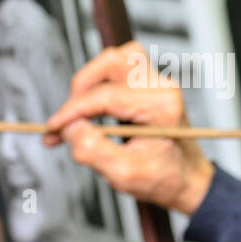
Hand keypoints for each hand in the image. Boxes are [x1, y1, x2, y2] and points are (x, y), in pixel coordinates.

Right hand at [43, 41, 214, 214]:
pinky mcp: (149, 86)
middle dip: (81, 88)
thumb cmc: (164, 179)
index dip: (73, 111)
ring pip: (115, 61)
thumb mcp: (124, 174)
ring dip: (90, 82)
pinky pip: (117, 73)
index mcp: (161, 105)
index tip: (52, 127)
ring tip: (77, 113)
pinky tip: (88, 114)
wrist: (188, 181)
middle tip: (66, 118)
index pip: (107, 95)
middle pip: (112, 62)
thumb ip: (93, 150)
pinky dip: (97, 89)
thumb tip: (69, 127)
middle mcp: (161, 87)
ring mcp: (156, 83)